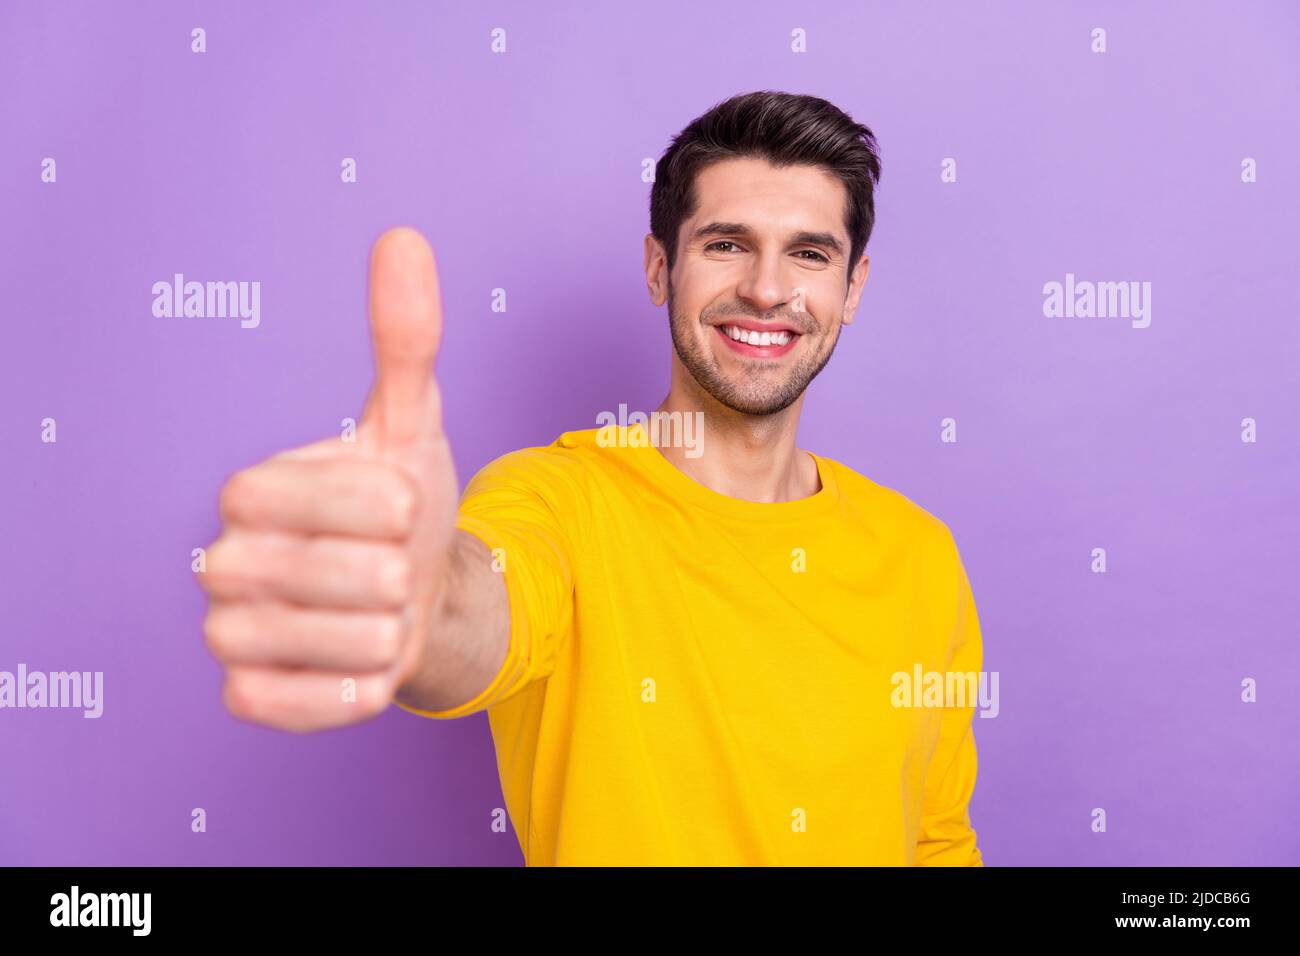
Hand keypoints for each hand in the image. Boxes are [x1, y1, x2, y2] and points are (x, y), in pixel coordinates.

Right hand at [197, 227, 458, 731]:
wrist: (418, 596)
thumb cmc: (404, 509)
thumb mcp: (412, 422)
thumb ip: (404, 339)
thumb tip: (403, 237)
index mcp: (250, 491)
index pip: (285, 495)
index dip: (366, 504)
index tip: (400, 506)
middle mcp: (223, 559)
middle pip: (312, 574)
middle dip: (388, 572)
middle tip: (396, 567)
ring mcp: (228, 630)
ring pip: (317, 641)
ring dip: (383, 631)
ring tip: (384, 612)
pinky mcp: (245, 695)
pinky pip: (285, 706)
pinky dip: (346, 690)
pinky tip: (368, 666)